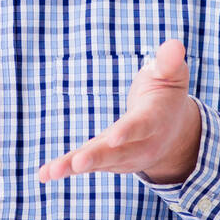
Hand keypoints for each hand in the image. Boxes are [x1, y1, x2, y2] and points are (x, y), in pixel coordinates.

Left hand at [37, 39, 201, 185]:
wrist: (173, 128)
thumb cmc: (166, 93)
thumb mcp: (171, 74)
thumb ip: (170, 62)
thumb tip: (174, 45)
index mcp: (155, 119)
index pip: (142, 126)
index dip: (128, 132)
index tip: (113, 137)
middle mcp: (140, 144)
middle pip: (117, 152)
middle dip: (96, 157)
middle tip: (78, 163)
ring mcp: (124, 155)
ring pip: (99, 162)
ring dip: (74, 166)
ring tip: (50, 172)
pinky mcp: (108, 159)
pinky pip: (87, 165)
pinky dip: (66, 168)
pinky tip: (44, 174)